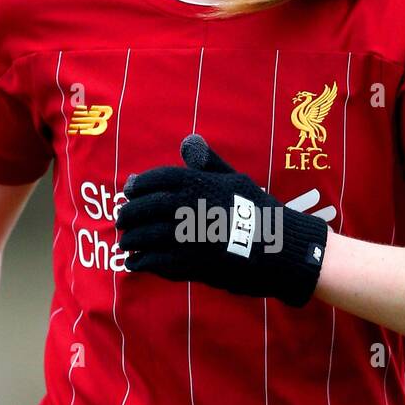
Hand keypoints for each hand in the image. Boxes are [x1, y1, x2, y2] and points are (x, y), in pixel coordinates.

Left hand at [114, 133, 328, 306]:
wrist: (282, 246)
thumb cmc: (261, 211)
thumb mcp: (236, 179)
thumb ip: (208, 164)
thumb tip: (187, 141)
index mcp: (200, 182)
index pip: (159, 179)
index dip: (140, 186)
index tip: (129, 191)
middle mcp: (191, 206)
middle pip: (147, 207)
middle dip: (130, 214)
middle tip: (121, 220)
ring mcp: (190, 236)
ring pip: (149, 236)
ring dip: (133, 240)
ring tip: (126, 243)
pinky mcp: (194, 263)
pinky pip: (160, 261)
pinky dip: (144, 262)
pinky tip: (136, 263)